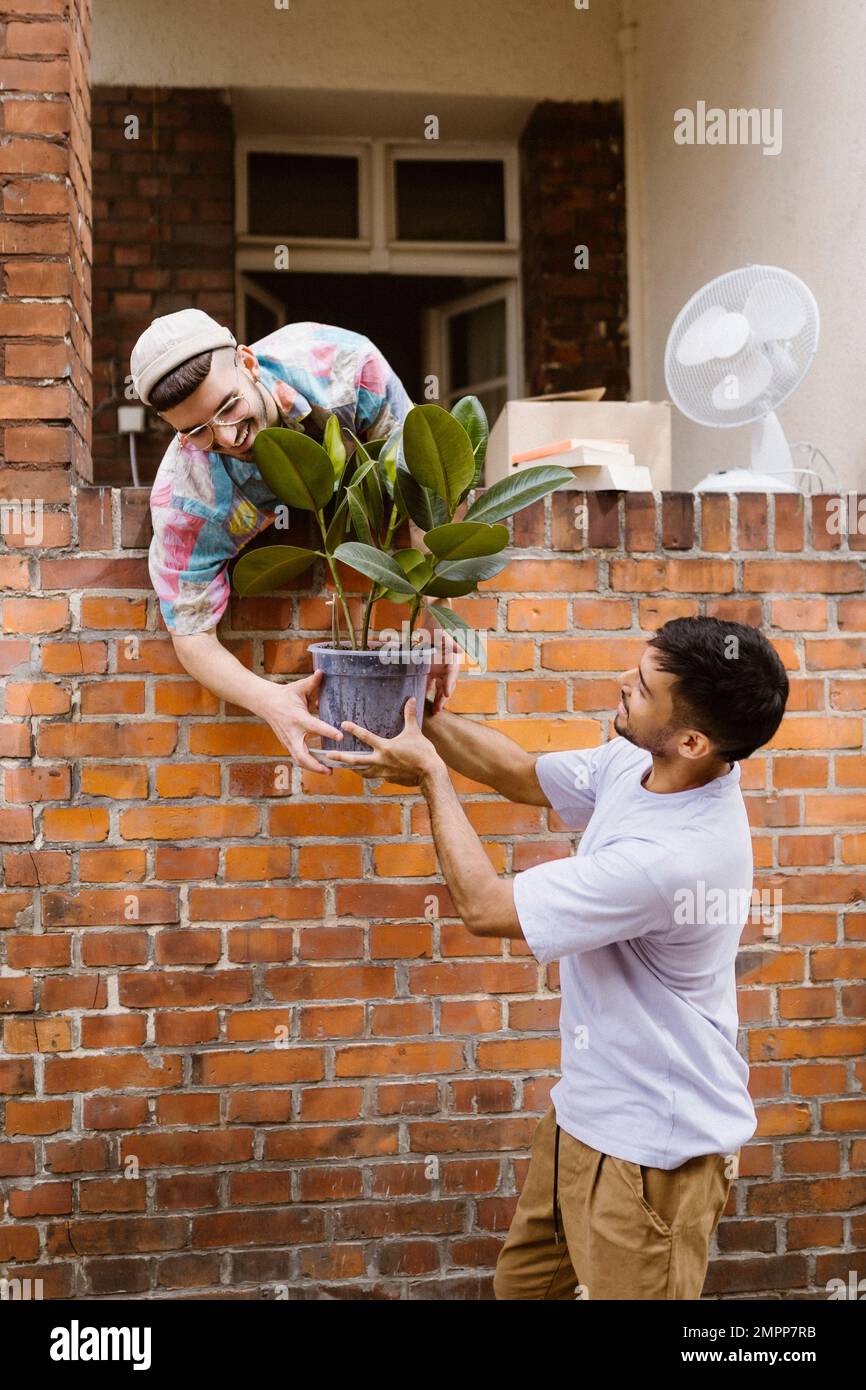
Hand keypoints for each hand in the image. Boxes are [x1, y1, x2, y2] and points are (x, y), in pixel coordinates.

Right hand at [259, 669, 343, 774]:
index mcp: (298, 718)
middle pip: (302, 755)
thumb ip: (312, 682)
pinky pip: (297, 757)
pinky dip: (308, 763)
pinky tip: (320, 766)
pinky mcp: (286, 744)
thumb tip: (322, 672)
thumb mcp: (298, 687)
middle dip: (317, 765)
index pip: (314, 727)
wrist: (264, 702)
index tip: (340, 737)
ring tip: (328, 771)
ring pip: (299, 760)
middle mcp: (292, 732)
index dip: (327, 732)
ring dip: (313, 768)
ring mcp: (287, 740)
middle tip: (331, 769)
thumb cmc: (284, 694)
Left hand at [325, 696, 443, 784]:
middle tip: (328, 755)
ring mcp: (383, 772)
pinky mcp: (388, 779)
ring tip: (344, 767)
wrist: (430, 774)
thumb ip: (409, 716)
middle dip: (340, 757)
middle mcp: (380, 761)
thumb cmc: (423, 752)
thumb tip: (411, 699)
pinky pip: (376, 777)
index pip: (365, 737)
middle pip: (355, 760)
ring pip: (363, 772)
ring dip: (353, 769)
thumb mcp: (415, 732)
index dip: (353, 729)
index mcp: (385, 747)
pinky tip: (368, 772)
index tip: (343, 724)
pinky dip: (370, 774)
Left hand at [423, 625, 460, 713]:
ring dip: (436, 699)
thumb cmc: (438, 626)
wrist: (431, 621)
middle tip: (438, 709)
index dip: (450, 684)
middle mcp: (446, 667)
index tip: (446, 694)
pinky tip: (422, 700)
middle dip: (443, 698)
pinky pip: (428, 683)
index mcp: (452, 659)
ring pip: (438, 687)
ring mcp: (438, 669)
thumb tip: (459, 650)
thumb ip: (450, 642)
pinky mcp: (429, 670)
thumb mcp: (443, 633)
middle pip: (446, 685)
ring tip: (434, 711)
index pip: (452, 674)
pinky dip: (426, 691)